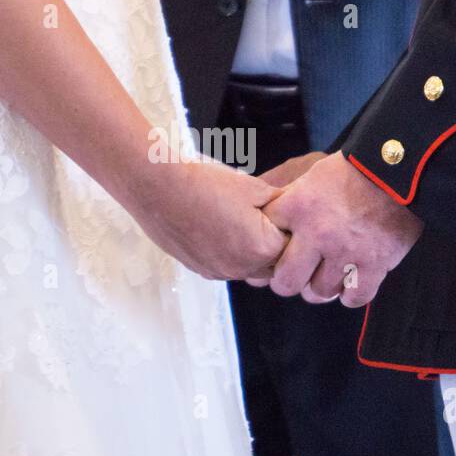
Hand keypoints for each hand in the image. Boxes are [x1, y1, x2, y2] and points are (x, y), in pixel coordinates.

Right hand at [128, 159, 288, 280]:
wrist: (157, 187)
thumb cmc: (205, 183)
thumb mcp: (253, 187)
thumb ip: (281, 201)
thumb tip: (298, 205)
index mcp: (262, 249)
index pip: (293, 245)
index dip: (288, 226)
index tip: (279, 210)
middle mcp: (242, 268)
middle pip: (274, 263)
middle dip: (273, 242)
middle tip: (261, 215)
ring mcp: (219, 272)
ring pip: (250, 268)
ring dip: (251, 250)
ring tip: (237, 220)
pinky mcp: (200, 269)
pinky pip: (226, 267)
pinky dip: (229, 252)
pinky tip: (218, 227)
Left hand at [249, 152, 420, 305]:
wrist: (398, 168)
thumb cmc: (353, 168)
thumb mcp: (310, 174)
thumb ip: (288, 199)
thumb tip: (267, 217)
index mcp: (297, 208)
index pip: (264, 242)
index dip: (265, 250)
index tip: (271, 253)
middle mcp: (317, 234)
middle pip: (286, 282)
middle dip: (287, 281)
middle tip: (293, 275)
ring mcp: (346, 252)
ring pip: (319, 293)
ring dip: (320, 288)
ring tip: (323, 278)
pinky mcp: (375, 264)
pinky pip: (355, 297)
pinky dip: (350, 295)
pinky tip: (349, 284)